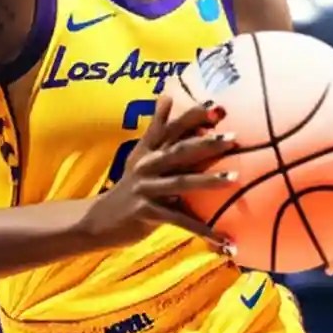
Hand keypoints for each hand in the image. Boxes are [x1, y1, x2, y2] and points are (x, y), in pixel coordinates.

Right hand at [78, 95, 237, 253]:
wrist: (99, 220)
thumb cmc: (130, 185)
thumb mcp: (140, 154)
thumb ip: (156, 127)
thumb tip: (166, 94)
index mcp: (147, 150)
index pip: (171, 128)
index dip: (192, 115)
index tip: (216, 105)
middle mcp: (145, 166)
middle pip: (178, 151)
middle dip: (206, 143)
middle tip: (232, 138)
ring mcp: (144, 189)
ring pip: (181, 183)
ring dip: (208, 181)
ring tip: (233, 179)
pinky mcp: (145, 213)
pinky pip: (179, 221)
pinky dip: (203, 230)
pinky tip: (224, 238)